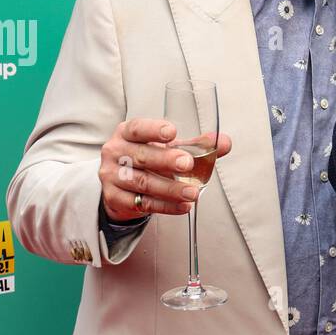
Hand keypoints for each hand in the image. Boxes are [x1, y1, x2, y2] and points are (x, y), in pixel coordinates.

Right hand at [99, 118, 233, 220]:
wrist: (121, 186)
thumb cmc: (147, 160)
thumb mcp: (167, 148)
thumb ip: (195, 145)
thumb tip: (223, 142)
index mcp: (127, 133)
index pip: (137, 128)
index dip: (153, 130)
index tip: (171, 132)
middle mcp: (116, 152)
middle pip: (141, 156)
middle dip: (166, 160)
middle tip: (188, 164)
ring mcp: (112, 176)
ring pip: (143, 183)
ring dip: (170, 189)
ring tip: (193, 192)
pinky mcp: (115, 198)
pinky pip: (143, 203)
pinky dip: (165, 206)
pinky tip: (183, 206)